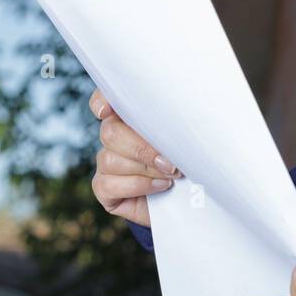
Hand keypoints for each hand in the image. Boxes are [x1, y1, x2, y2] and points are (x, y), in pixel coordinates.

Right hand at [89, 87, 180, 226]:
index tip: (108, 110)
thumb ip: (176, 123)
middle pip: (110, 132)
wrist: (192, 196)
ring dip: (146, 168)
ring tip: (172, 175)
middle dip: (143, 148)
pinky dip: (138, 185)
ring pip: (110, 159)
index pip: (105, 98)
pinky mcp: (104, 189)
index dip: (102, 100)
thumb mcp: (187, 137)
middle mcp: (115, 136)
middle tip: (172, 161)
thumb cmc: (190, 159)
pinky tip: (160, 186)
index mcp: (131, 116)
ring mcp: (106, 163)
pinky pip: (109, 184)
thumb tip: (176, 117)